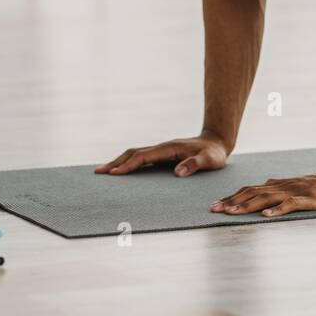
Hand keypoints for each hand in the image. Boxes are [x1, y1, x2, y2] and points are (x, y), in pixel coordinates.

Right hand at [95, 133, 229, 176]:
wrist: (217, 142)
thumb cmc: (213, 153)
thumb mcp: (208, 160)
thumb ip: (194, 165)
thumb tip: (177, 173)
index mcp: (169, 148)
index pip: (144, 157)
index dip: (129, 165)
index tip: (114, 173)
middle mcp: (162, 147)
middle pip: (134, 153)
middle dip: (116, 162)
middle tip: (99, 172)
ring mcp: (161, 151)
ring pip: (135, 154)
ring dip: (119, 162)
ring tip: (103, 172)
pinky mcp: (163, 155)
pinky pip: (141, 158)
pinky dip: (129, 163)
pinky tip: (122, 171)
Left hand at [211, 168, 315, 216]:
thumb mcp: (293, 186)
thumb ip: (277, 188)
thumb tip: (260, 187)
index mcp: (277, 185)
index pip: (250, 190)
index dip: (232, 197)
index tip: (215, 206)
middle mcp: (282, 187)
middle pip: (253, 193)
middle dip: (233, 202)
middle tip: (215, 210)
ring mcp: (294, 192)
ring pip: (267, 199)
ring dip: (248, 205)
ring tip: (232, 212)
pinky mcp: (308, 199)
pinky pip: (290, 205)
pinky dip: (277, 210)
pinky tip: (265, 216)